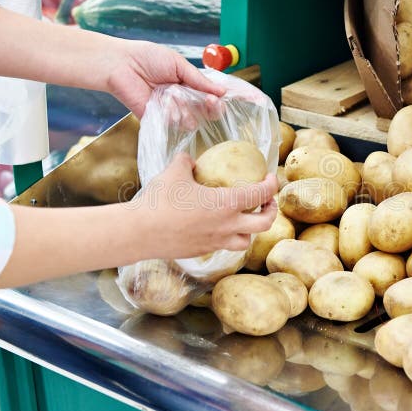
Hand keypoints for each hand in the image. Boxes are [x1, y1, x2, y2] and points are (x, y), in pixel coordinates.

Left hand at [105, 40, 225, 116]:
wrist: (121, 66)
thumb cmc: (147, 58)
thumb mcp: (178, 64)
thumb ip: (199, 80)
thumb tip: (221, 91)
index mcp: (192, 83)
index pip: (218, 92)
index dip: (237, 96)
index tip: (256, 100)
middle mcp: (186, 99)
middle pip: (211, 111)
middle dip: (213, 106)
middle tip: (210, 100)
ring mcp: (174, 111)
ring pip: (195, 119)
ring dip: (189, 108)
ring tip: (174, 95)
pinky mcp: (161, 120)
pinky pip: (177, 123)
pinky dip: (174, 112)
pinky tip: (165, 102)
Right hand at [128, 153, 278, 259]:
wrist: (140, 232)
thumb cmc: (160, 200)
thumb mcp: (174, 171)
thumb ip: (186, 162)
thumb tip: (189, 158)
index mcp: (227, 203)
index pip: (261, 194)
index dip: (271, 185)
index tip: (270, 178)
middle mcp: (227, 225)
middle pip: (264, 224)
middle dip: (271, 212)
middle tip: (266, 202)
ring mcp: (215, 241)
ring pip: (246, 241)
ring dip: (250, 230)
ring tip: (243, 219)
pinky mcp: (202, 251)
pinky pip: (223, 246)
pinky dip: (227, 237)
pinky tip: (216, 228)